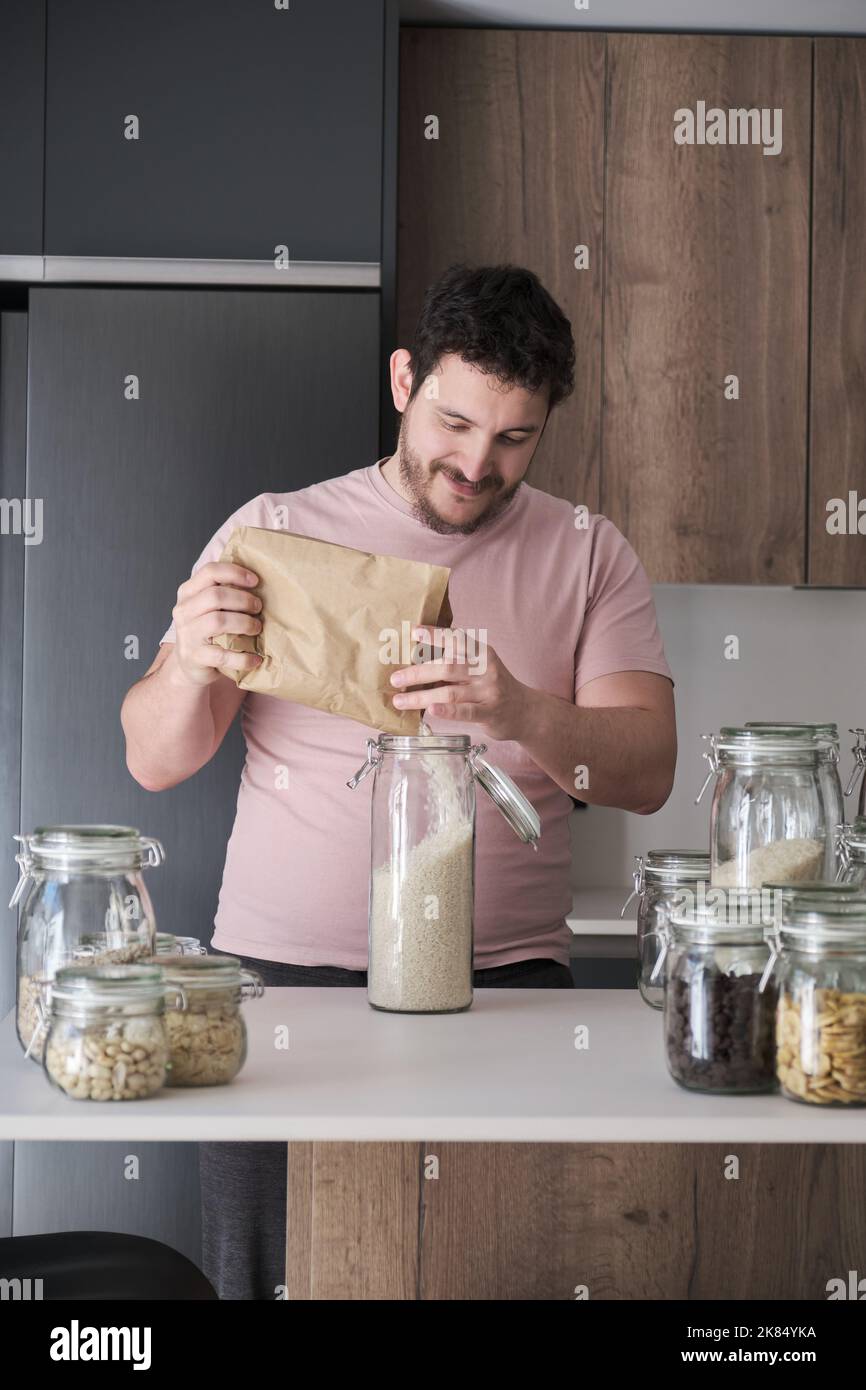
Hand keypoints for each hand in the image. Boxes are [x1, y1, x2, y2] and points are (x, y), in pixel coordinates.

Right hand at [171, 562, 263, 686]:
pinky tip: (255, 658)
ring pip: (218, 621)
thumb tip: (256, 577)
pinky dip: (243, 658)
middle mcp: (184, 611)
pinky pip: (222, 655)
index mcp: (188, 593)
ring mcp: (187, 635)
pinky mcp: (194, 657)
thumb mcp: (209, 607)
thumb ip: (224, 590)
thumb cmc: (207, 632)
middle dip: (243, 600)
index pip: (210, 572)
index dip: (235, 573)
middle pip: (215, 596)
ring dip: (245, 623)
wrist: (190, 666)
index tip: (255, 581)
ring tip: (256, 628)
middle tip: (258, 608)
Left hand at [390, 626, 530, 741]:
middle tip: (395, 678)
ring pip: (450, 692)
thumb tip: (418, 657)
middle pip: (448, 666)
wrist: (526, 711)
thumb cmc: (494, 687)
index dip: (435, 635)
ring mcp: (489, 691)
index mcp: (482, 653)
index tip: (414, 632)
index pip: (456, 640)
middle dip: (418, 672)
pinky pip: (465, 711)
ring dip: (422, 697)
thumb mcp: (480, 667)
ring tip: (400, 700)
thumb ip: (457, 661)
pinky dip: (447, 711)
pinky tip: (432, 710)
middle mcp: (486, 669)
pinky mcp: (490, 713)